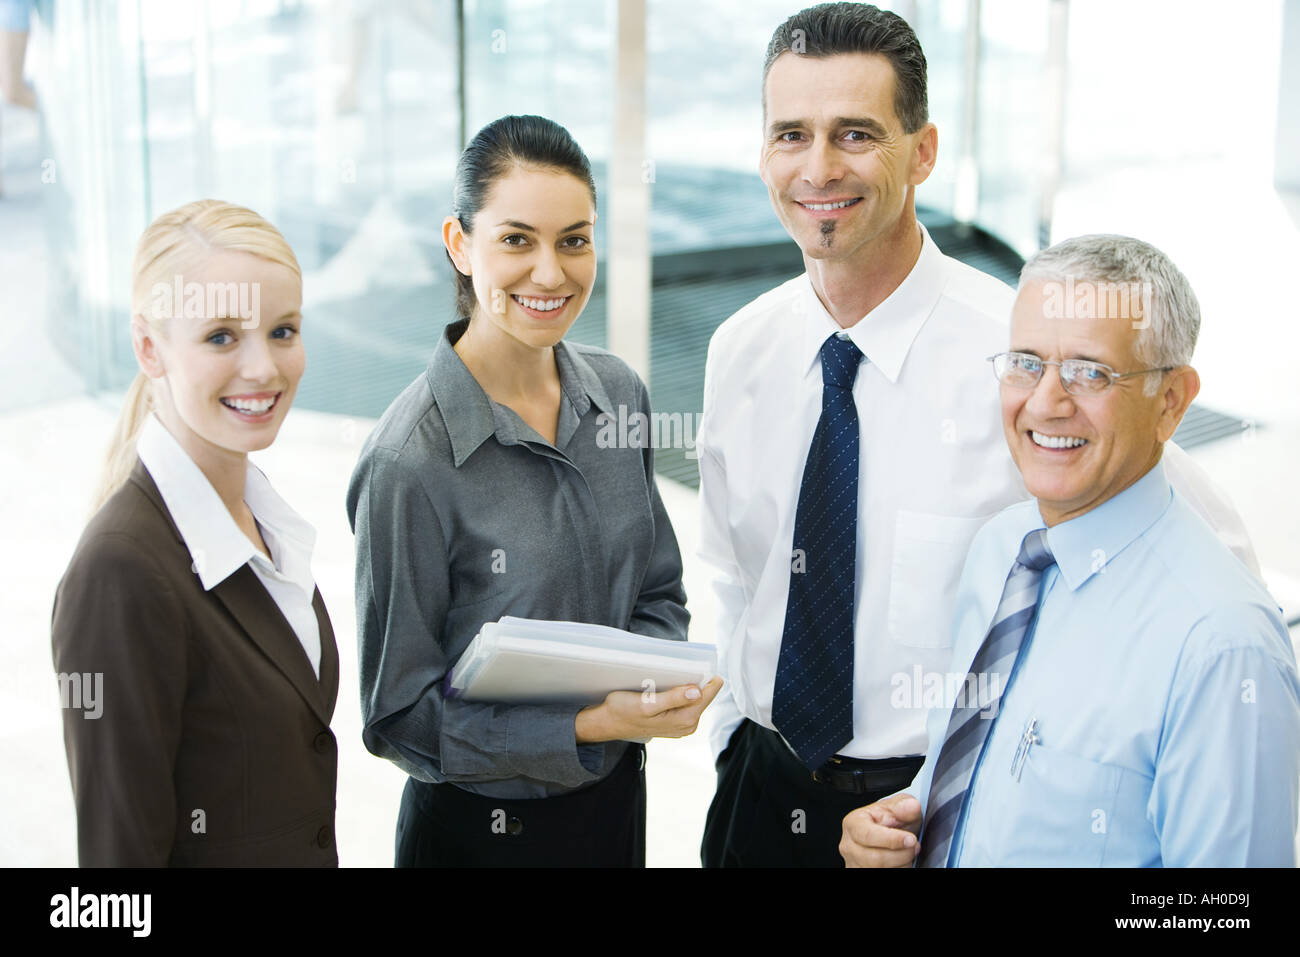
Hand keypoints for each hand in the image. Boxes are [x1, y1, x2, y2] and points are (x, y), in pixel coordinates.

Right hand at [575, 677, 723, 743]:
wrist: (609, 723)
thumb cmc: (624, 711)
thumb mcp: (647, 703)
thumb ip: (674, 698)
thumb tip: (698, 692)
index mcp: (685, 719)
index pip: (709, 692)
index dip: (706, 675)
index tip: (696, 663)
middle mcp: (688, 724)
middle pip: (704, 694)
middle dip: (693, 680)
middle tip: (675, 671)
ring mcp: (683, 724)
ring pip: (696, 697)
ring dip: (685, 685)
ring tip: (668, 679)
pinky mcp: (676, 722)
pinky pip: (686, 702)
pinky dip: (679, 692)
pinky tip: (665, 688)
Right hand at [840, 793, 923, 866]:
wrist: (888, 831)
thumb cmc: (889, 819)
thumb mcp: (898, 806)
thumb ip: (904, 806)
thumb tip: (911, 806)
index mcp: (853, 823)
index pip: (868, 835)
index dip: (892, 840)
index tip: (911, 839)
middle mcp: (849, 846)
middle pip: (874, 859)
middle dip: (901, 854)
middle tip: (915, 846)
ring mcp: (854, 863)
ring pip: (879, 871)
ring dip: (901, 864)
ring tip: (908, 853)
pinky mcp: (861, 873)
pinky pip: (881, 877)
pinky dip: (898, 870)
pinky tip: (901, 862)